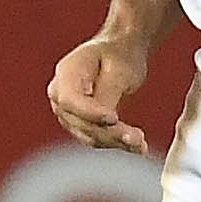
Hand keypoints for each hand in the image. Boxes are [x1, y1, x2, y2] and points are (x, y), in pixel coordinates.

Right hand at [48, 31, 153, 152]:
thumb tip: (107, 122)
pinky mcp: (80, 125)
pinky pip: (97, 139)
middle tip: (137, 138)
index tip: (114, 119)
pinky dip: (117, 143)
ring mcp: (67, 113)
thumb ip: (109, 93)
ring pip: (89, 136)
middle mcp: (60, 95)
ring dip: (116, 142)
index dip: (90, 113)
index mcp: (66, 73)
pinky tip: (138, 146)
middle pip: (80, 122)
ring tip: (140, 143)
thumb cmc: (119, 55)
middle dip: (110, 133)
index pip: (70, 99)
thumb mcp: (119, 69)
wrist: (118, 54)